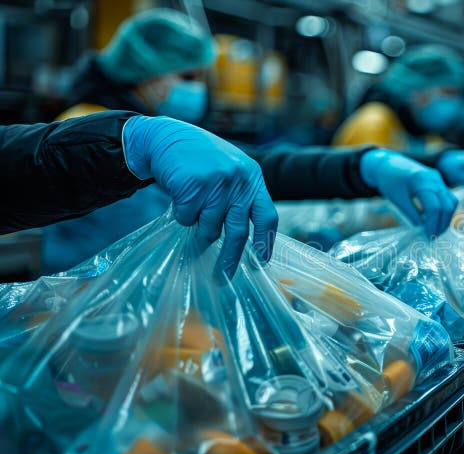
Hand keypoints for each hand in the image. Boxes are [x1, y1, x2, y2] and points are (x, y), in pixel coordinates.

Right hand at [122, 116, 277, 276]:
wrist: (167, 136)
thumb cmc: (200, 159)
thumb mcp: (230, 171)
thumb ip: (240, 198)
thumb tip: (244, 242)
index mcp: (252, 178)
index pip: (267, 216)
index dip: (266, 241)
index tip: (261, 261)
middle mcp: (238, 181)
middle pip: (238, 231)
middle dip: (229, 258)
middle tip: (223, 277)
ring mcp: (216, 183)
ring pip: (208, 228)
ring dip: (198, 229)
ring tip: (192, 212)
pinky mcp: (193, 186)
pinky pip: (187, 219)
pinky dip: (181, 215)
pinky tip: (180, 197)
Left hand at [361, 148, 456, 236]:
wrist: (388, 165)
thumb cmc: (389, 181)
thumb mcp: (398, 200)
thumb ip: (412, 215)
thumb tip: (424, 230)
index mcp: (422, 181)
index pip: (434, 207)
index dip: (433, 224)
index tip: (428, 236)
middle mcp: (434, 178)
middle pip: (447, 205)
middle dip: (442, 224)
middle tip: (433, 237)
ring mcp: (438, 179)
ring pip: (451, 202)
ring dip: (446, 218)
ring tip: (435, 231)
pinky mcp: (439, 182)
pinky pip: (448, 198)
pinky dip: (444, 211)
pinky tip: (436, 221)